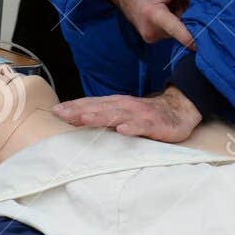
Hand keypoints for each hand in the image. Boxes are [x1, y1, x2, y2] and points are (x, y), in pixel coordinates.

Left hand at [53, 86, 201, 141]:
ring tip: (85, 118)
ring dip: (101, 116)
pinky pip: (143, 126)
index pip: (92, 104)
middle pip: (100, 108)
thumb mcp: (123, 114)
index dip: (74, 106)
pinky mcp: (155, 124)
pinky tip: (123, 130)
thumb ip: (103, 116)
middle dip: (80, 110)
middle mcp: (126, 106)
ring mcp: (140, 115)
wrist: (179, 110)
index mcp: (116, 104)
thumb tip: (75, 120)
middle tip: (62, 113)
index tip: (55, 110)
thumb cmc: (146, 115)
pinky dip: (133, 127)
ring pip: (118, 114)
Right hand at [107, 0, 197, 48]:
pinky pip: (172, 30)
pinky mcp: (151, 37)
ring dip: (181, 16)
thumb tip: (205, 2)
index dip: (192, 38)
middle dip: (188, 14)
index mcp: (153, 15)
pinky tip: (167, 7)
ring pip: (179, 30)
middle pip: (182, 28)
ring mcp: (151, 37)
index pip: (177, 31)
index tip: (202, 47)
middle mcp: (151, 31)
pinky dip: (175, 19)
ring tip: (170, 0)